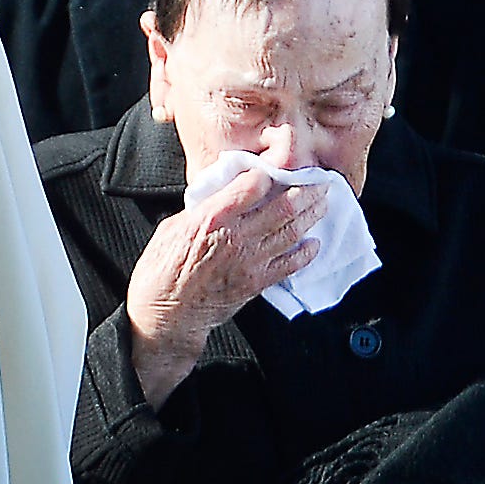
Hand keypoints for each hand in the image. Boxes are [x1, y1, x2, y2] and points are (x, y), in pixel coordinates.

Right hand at [125, 169, 328, 407]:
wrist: (166, 313)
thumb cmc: (162, 271)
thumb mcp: (173, 227)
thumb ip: (202, 210)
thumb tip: (221, 197)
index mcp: (211, 219)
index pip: (251, 186)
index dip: (267, 174)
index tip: (274, 170)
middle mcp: (236, 237)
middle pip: (283, 206)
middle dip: (305, 190)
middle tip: (318, 181)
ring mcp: (250, 261)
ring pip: (292, 231)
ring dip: (312, 215)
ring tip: (322, 204)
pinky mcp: (257, 282)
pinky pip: (291, 264)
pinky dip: (306, 252)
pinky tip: (314, 243)